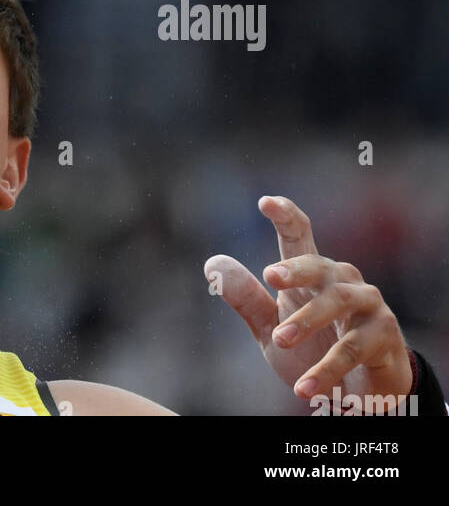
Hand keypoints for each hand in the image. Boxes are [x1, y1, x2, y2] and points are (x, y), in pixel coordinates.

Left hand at [205, 195, 412, 406]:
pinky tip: (304, 388)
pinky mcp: (383, 335)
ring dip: (306, 321)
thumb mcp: (271, 328)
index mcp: (311, 273)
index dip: (285, 215)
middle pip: (318, 265)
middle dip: (296, 269)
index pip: (298, 236)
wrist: (356, 393)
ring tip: (279, 340)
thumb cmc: (311, 350)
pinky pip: (353, 349)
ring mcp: (367, 304)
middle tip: (271, 276)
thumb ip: (247, 298)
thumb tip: (212, 264)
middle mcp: (342, 279)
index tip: (265, 202)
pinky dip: (327, 369)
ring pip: (337, 302)